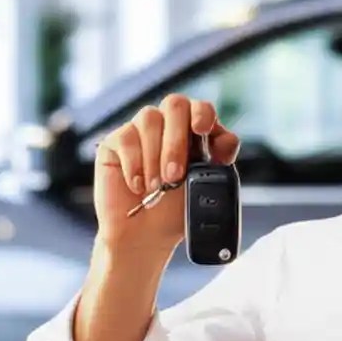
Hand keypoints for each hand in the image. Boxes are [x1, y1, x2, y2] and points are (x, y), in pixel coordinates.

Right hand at [94, 94, 239, 252]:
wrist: (143, 236)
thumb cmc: (174, 212)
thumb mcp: (202, 191)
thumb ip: (216, 166)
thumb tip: (225, 144)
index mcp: (195, 133)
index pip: (202, 109)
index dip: (204, 115)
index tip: (203, 131)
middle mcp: (169, 125)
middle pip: (175, 104)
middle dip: (176, 141)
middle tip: (175, 175)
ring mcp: (142, 130)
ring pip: (150, 119)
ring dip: (155, 157)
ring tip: (156, 188)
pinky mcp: (116, 141)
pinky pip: (126, 137)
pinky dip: (134, 164)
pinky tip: (137, 186)